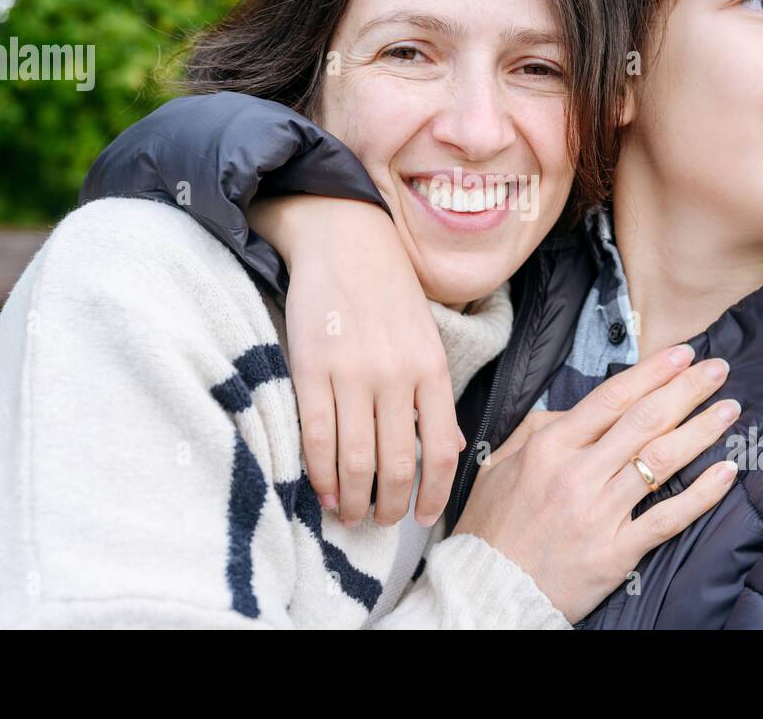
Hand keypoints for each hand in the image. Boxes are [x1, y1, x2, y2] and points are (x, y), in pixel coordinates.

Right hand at [248, 194, 462, 527]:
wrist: (344, 239)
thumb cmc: (389, 292)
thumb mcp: (428, 338)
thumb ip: (436, 395)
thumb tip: (451, 450)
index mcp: (432, 369)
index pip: (443, 451)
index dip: (433, 495)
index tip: (421, 518)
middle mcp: (397, 376)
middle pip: (398, 465)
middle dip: (390, 507)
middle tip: (381, 523)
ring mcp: (353, 373)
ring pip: (356, 460)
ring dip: (354, 500)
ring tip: (350, 516)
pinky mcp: (311, 368)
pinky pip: (316, 437)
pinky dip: (320, 474)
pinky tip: (323, 492)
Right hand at [453, 344, 740, 622]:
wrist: (489, 590)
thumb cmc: (491, 528)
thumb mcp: (496, 465)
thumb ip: (536, 430)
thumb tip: (574, 410)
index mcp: (550, 448)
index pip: (612, 398)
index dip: (652, 372)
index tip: (682, 355)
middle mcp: (578, 474)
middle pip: (645, 420)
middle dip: (687, 389)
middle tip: (718, 369)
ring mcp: (600, 513)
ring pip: (662, 461)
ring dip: (701, 430)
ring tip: (729, 409)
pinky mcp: (617, 552)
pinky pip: (668, 516)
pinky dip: (702, 493)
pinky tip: (726, 471)